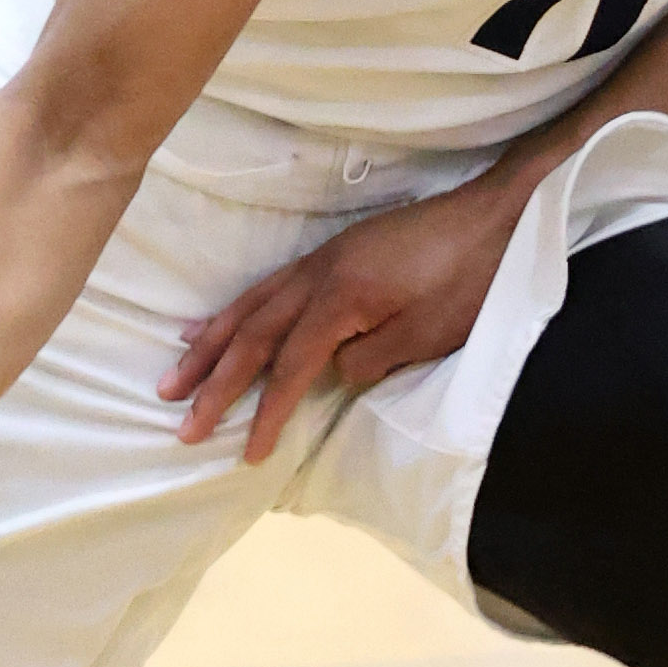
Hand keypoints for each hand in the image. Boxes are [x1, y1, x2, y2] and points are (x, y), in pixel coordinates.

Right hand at [164, 168, 528, 463]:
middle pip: (254, 336)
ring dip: (210, 344)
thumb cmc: (467, 279)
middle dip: (215, 384)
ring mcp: (320, 260)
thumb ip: (370, 360)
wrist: (492, 213)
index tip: (247, 453)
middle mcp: (317, 276)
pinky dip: (235, 310)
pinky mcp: (331, 253)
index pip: (291, 367)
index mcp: (341, 300)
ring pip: (250, 306)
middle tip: (181, 423)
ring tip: (175, 375)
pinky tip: (217, 322)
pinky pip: (266, 286)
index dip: (268, 413)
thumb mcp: (426, 335)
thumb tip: (330, 373)